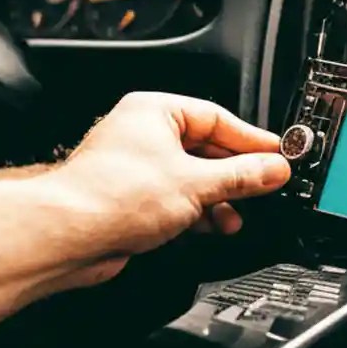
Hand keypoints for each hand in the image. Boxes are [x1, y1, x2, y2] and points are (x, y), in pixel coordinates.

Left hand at [39, 92, 290, 285]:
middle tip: (265, 186)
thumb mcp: (196, 183)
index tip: (277, 156)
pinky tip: (213, 225)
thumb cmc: (112, 195)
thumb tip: (273, 169)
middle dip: (235, 174)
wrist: (69, 235)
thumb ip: (242, 177)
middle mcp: (143, 136)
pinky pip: (177, 200)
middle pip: (206, 150)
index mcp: (154, 112)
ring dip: (218, 198)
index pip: (217, 118)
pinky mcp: (133, 201)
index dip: (250, 139)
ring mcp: (137, 169)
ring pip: (192, 179)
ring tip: (236, 214)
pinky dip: (197, 213)